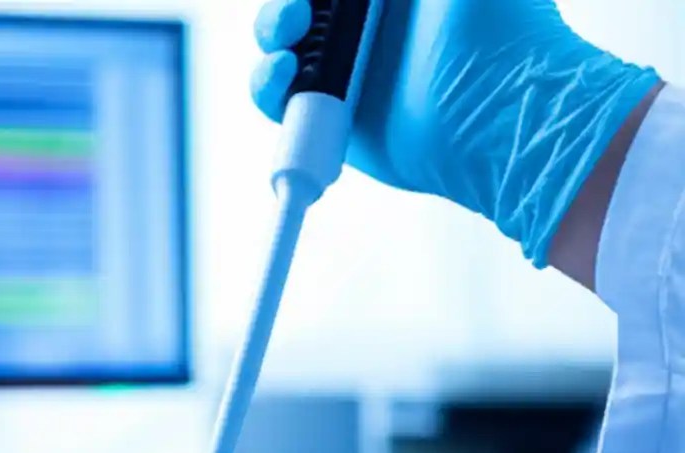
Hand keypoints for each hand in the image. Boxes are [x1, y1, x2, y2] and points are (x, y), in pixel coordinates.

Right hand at [251, 0, 658, 266]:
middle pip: (302, 9)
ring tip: (288, 40)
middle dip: (284, 7)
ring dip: (270, 35)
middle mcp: (368, 29)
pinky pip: (279, 104)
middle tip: (300, 8)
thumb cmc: (501, 32)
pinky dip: (266, 87)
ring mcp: (347, 76)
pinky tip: (282, 73)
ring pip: (281, 49)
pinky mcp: (331, 122)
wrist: (506, 113)